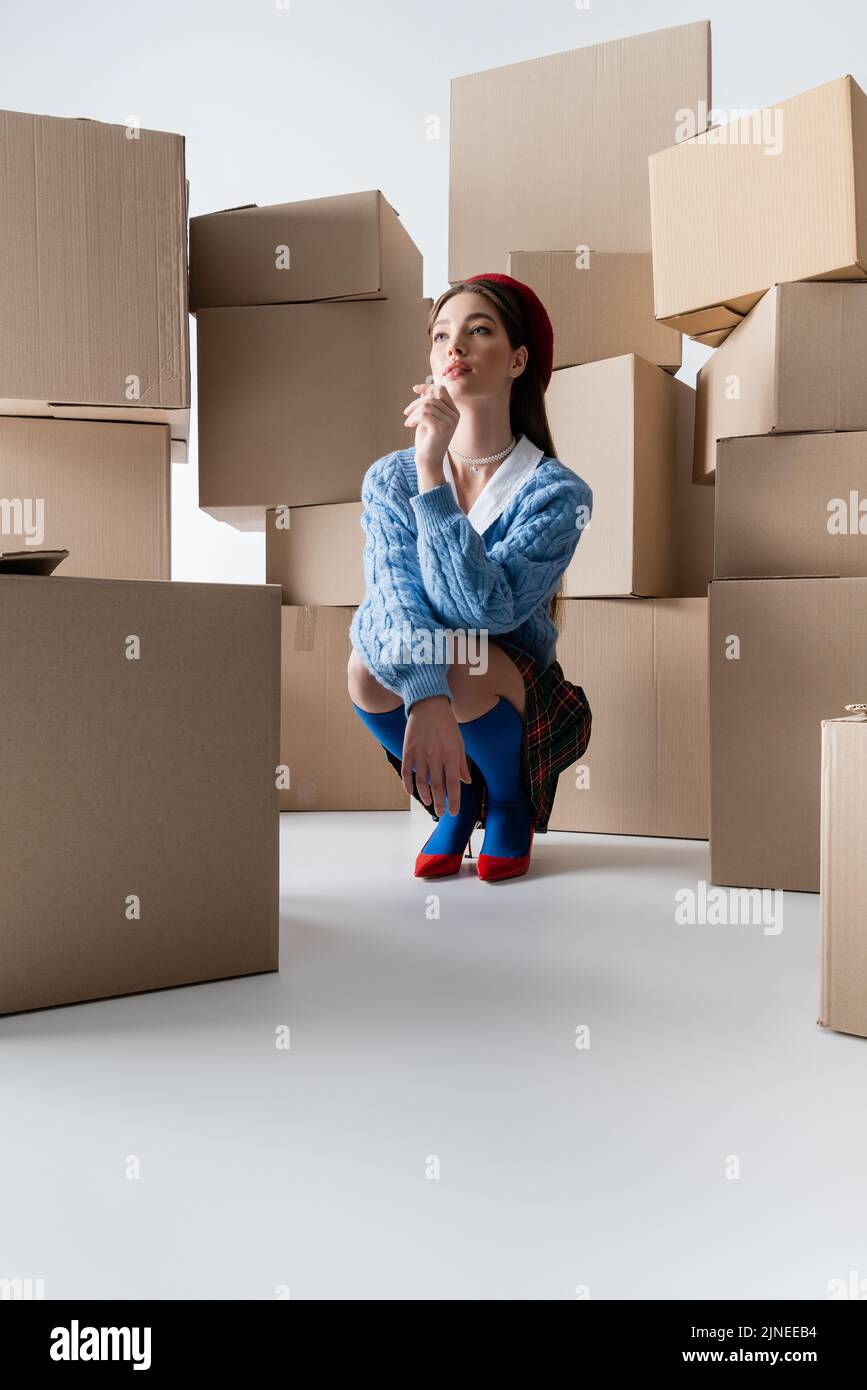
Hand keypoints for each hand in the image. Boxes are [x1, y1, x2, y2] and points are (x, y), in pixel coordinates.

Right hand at [402, 695, 472, 816]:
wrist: (428, 704)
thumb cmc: (447, 724)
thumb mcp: (459, 742)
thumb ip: (461, 763)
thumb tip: (466, 782)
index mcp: (452, 754)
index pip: (453, 784)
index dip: (453, 800)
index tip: (453, 812)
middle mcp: (436, 756)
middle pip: (437, 786)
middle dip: (439, 803)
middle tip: (441, 813)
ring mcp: (420, 753)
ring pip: (421, 782)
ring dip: (425, 796)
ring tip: (429, 803)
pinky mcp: (408, 749)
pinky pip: (406, 772)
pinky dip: (408, 784)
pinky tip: (411, 792)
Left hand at [403, 379, 459, 468]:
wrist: (429, 462)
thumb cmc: (427, 442)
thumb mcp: (428, 420)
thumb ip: (429, 406)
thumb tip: (424, 390)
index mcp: (454, 412)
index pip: (442, 391)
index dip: (428, 387)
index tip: (415, 389)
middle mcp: (454, 416)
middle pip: (432, 397)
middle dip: (416, 404)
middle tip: (406, 413)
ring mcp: (449, 422)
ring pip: (426, 405)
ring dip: (413, 413)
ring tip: (409, 422)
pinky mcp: (440, 428)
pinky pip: (423, 415)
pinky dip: (413, 419)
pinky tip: (409, 426)